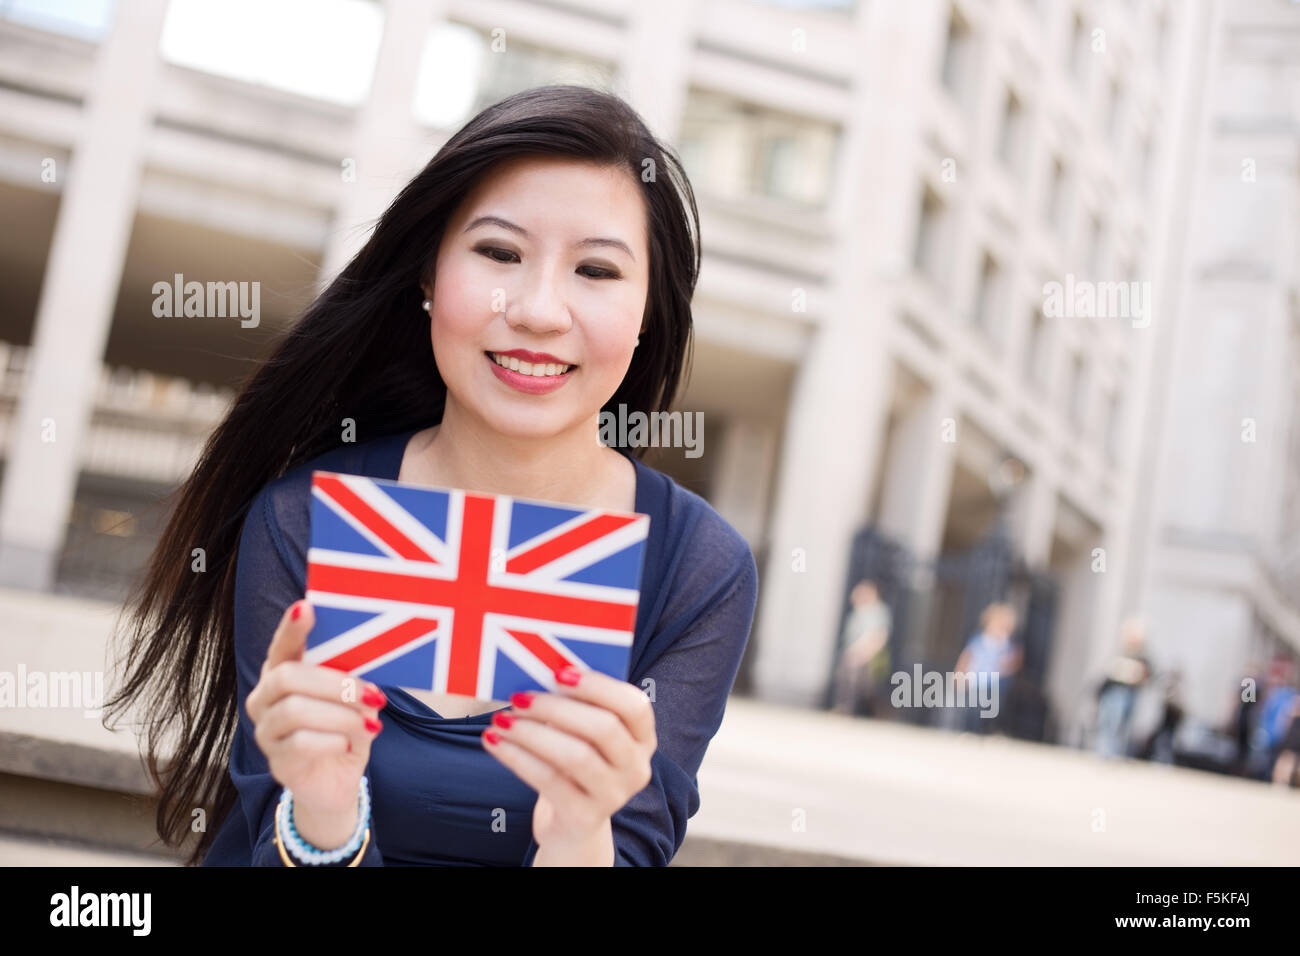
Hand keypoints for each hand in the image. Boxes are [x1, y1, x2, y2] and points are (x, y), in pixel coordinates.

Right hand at [244, 599, 385, 845]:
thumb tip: (374, 652)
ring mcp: (265, 728)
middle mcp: (265, 696)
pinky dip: (333, 742)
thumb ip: (353, 674)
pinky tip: (350, 745)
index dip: (291, 627)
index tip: (306, 607)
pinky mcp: (276, 760)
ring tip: (370, 725)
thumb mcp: (354, 697)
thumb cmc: (345, 727)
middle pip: (288, 677)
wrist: (336, 780)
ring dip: (340, 716)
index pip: (282, 645)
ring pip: (295, 711)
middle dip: (336, 684)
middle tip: (374, 695)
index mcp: (284, 671)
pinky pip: (300, 744)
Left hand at [482, 666, 656, 853]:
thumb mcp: (584, 735)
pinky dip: (517, 757)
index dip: (598, 686)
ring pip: (576, 756)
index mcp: (642, 738)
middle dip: (556, 707)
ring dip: (532, 732)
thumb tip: (537, 673)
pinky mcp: (584, 817)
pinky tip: (494, 742)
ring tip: (501, 720)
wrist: (573, 825)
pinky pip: (548, 781)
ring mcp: (614, 796)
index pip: (634, 706)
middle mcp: (636, 768)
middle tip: (519, 696)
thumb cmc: (574, 763)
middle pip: (604, 728)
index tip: (558, 673)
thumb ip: (575, 706)